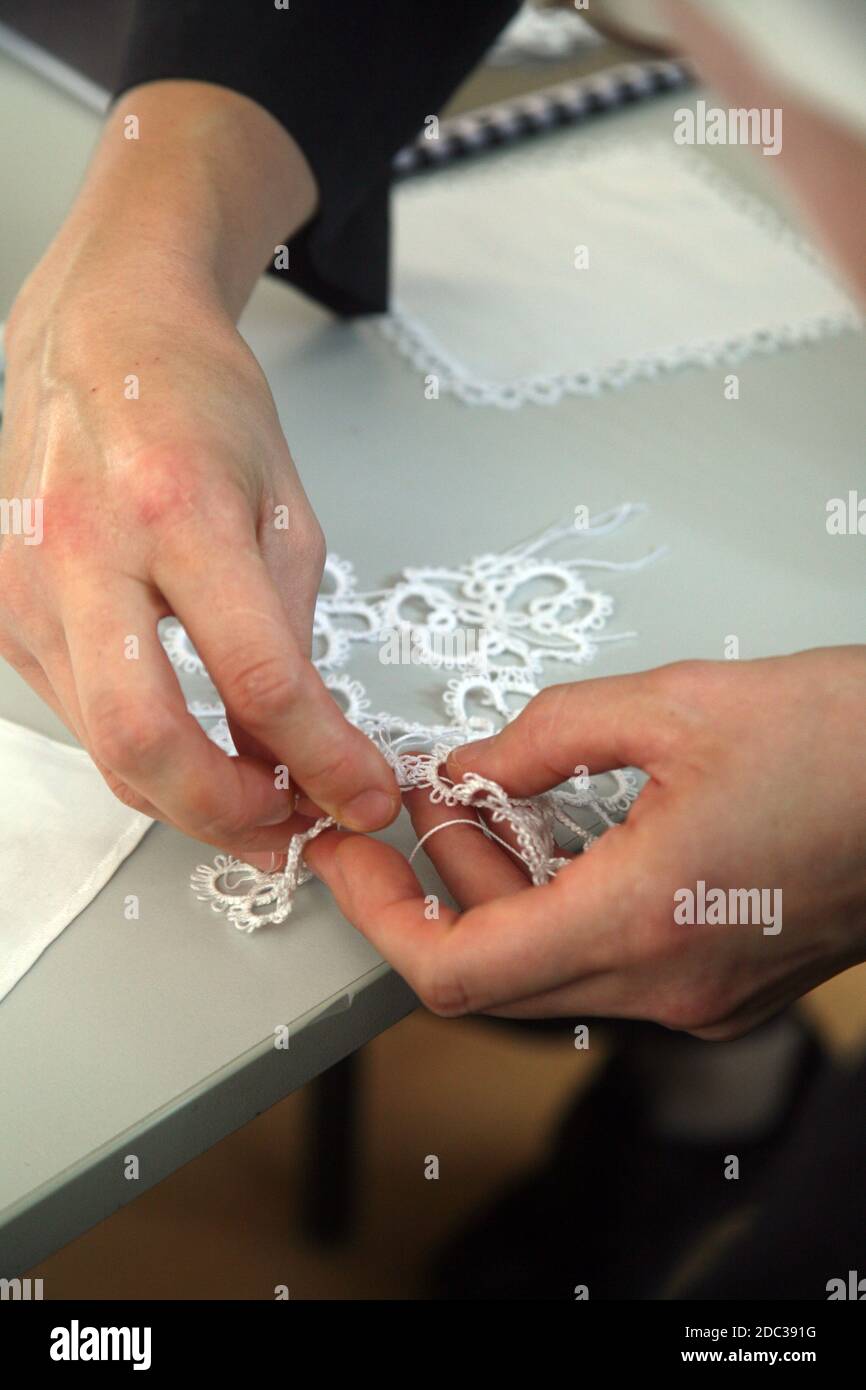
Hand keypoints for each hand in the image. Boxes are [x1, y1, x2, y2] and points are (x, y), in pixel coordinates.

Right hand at [0, 279, 398, 854]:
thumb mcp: (283, 512)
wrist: (99, 339)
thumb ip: (291, 639)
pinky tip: (193, 748)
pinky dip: (143, 754)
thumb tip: (302, 755)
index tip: (363, 795)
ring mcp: (22, 587)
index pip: (257, 675)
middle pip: (146, 740)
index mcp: (177, 508)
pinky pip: (80, 719)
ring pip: (104, 749)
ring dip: (189, 798)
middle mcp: (82, 551)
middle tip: (289, 830)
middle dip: (228, 814)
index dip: (322, 759)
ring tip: (257, 799)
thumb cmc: (199, 406)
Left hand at [305, 648, 865, 1038]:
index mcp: (643, 920)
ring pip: (547, 969)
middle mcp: (668, 984)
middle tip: (432, 798)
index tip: (348, 861)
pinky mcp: (722, 984)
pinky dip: (561, 905)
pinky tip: (568, 833)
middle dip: (443, 883)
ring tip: (500, 799)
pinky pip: (604, 963)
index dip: (380, 918)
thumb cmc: (846, 743)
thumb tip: (473, 768)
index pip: (456, 972)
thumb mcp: (671, 704)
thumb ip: (546, 737)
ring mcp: (699, 996)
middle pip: (493, 972)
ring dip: (502, 891)